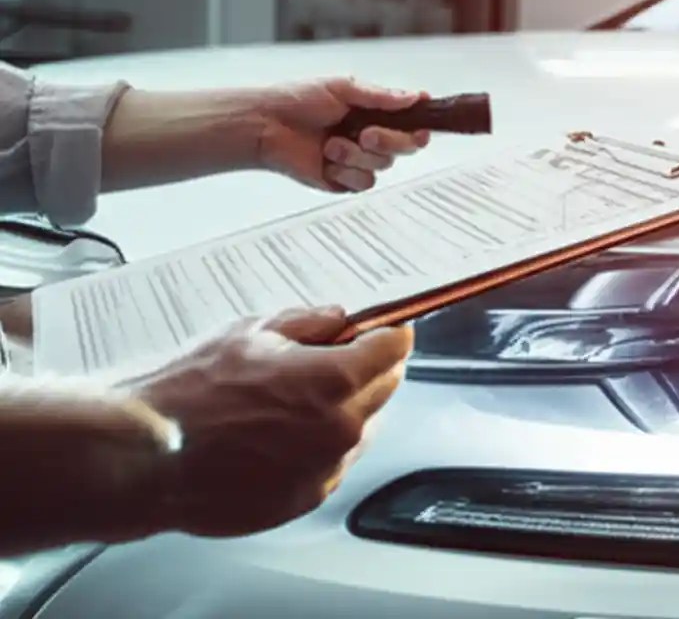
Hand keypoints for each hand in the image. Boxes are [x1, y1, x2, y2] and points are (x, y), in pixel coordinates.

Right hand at [132, 306, 412, 536]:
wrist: (148, 458)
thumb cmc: (189, 396)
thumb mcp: (248, 335)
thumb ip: (306, 324)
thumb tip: (337, 319)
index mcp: (333, 380)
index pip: (395, 348)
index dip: (387, 333)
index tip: (381, 330)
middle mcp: (342, 427)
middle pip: (387, 386)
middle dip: (368, 367)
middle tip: (332, 358)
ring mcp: (328, 466)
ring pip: (364, 426)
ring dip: (347, 408)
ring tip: (293, 401)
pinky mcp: (310, 496)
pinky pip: (336, 461)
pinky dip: (323, 445)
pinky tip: (281, 435)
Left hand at [257, 77, 432, 191]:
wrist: (266, 126)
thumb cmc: (296, 100)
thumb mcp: (342, 88)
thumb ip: (381, 96)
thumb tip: (415, 96)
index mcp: (373, 113)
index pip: (411, 124)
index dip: (420, 128)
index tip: (420, 128)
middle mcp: (370, 137)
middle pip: (405, 147)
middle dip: (389, 141)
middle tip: (366, 134)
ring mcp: (358, 160)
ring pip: (383, 165)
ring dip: (357, 155)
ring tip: (330, 144)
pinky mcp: (345, 181)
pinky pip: (364, 182)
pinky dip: (346, 171)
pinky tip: (326, 161)